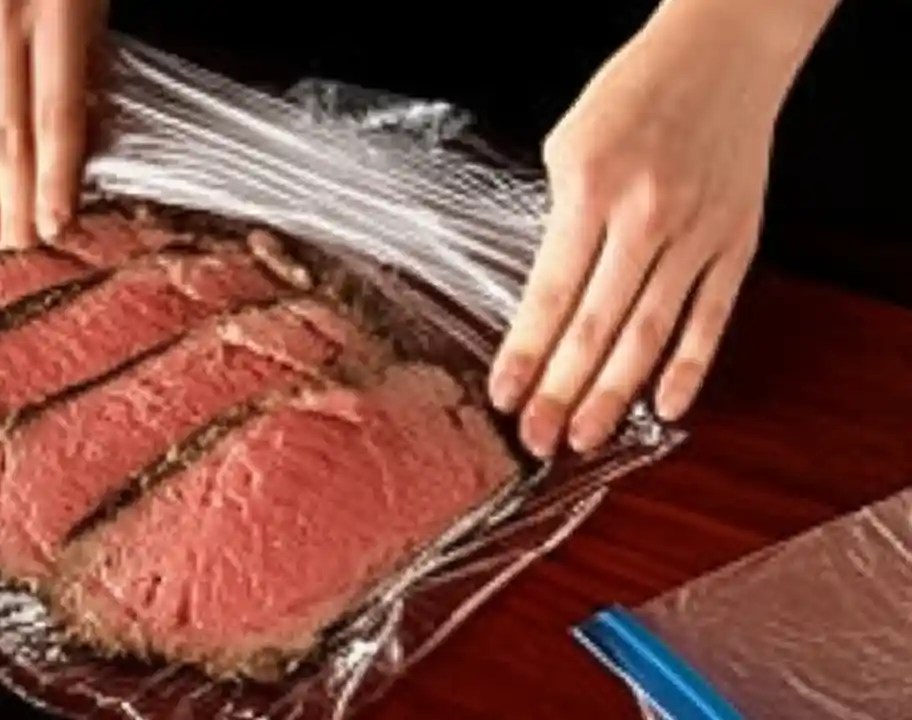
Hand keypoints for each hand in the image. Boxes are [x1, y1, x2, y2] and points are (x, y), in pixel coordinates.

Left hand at [488, 0, 838, 455]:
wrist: (722, 56)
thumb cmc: (635, 95)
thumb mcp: (570, 145)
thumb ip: (559, 222)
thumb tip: (547, 300)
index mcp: (592, 189)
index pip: (550, 293)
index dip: (525, 352)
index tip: (504, 396)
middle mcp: (646, 217)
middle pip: (596, 326)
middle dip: (562, 391)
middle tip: (538, 439)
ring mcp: (698, 234)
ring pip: (650, 332)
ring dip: (614, 394)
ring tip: (585, 436)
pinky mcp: (737, 243)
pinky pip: (712, 317)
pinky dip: (690, 366)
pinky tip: (664, 408)